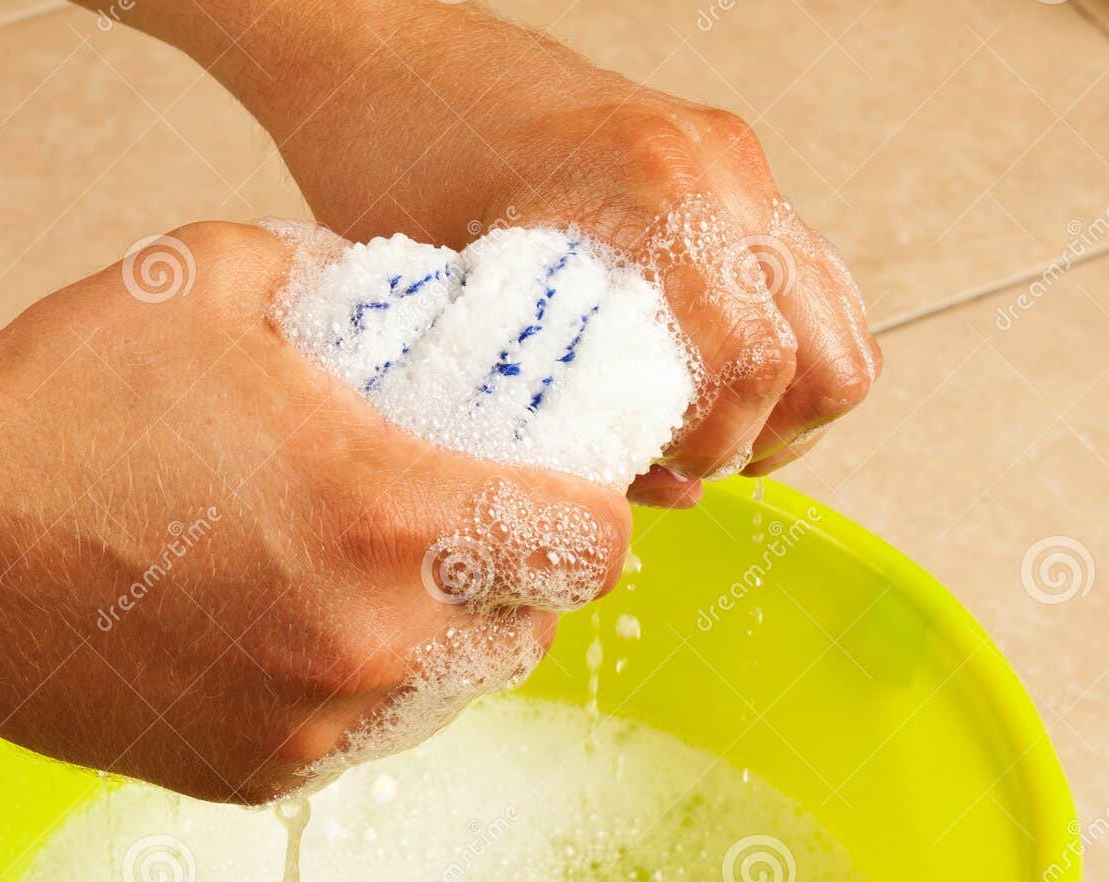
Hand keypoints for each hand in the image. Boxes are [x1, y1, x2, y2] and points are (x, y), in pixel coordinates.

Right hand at [0, 220, 629, 800]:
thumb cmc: (57, 404)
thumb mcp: (219, 280)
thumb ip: (348, 287)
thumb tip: (404, 310)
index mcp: (388, 515)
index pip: (590, 546)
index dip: (589, 512)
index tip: (554, 492)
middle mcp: (370, 642)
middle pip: (529, 634)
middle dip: (514, 581)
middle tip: (455, 531)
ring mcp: (312, 726)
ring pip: (447, 697)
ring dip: (438, 642)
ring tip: (363, 581)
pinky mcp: (251, 778)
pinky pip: (356, 739)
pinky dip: (351, 691)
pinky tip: (287, 634)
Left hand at [128, 0, 881, 503]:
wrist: (381, 54)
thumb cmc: (391, 162)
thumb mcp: (453, 311)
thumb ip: (550, 413)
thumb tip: (652, 494)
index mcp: (656, 195)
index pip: (757, 363)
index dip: (719, 447)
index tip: (661, 470)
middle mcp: (719, 169)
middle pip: (829, 355)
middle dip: (767, 435)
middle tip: (683, 459)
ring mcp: (732, 162)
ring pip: (834, 318)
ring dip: (783, 397)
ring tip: (694, 426)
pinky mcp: (723, 168)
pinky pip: (802, 276)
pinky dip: (776, 342)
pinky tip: (695, 375)